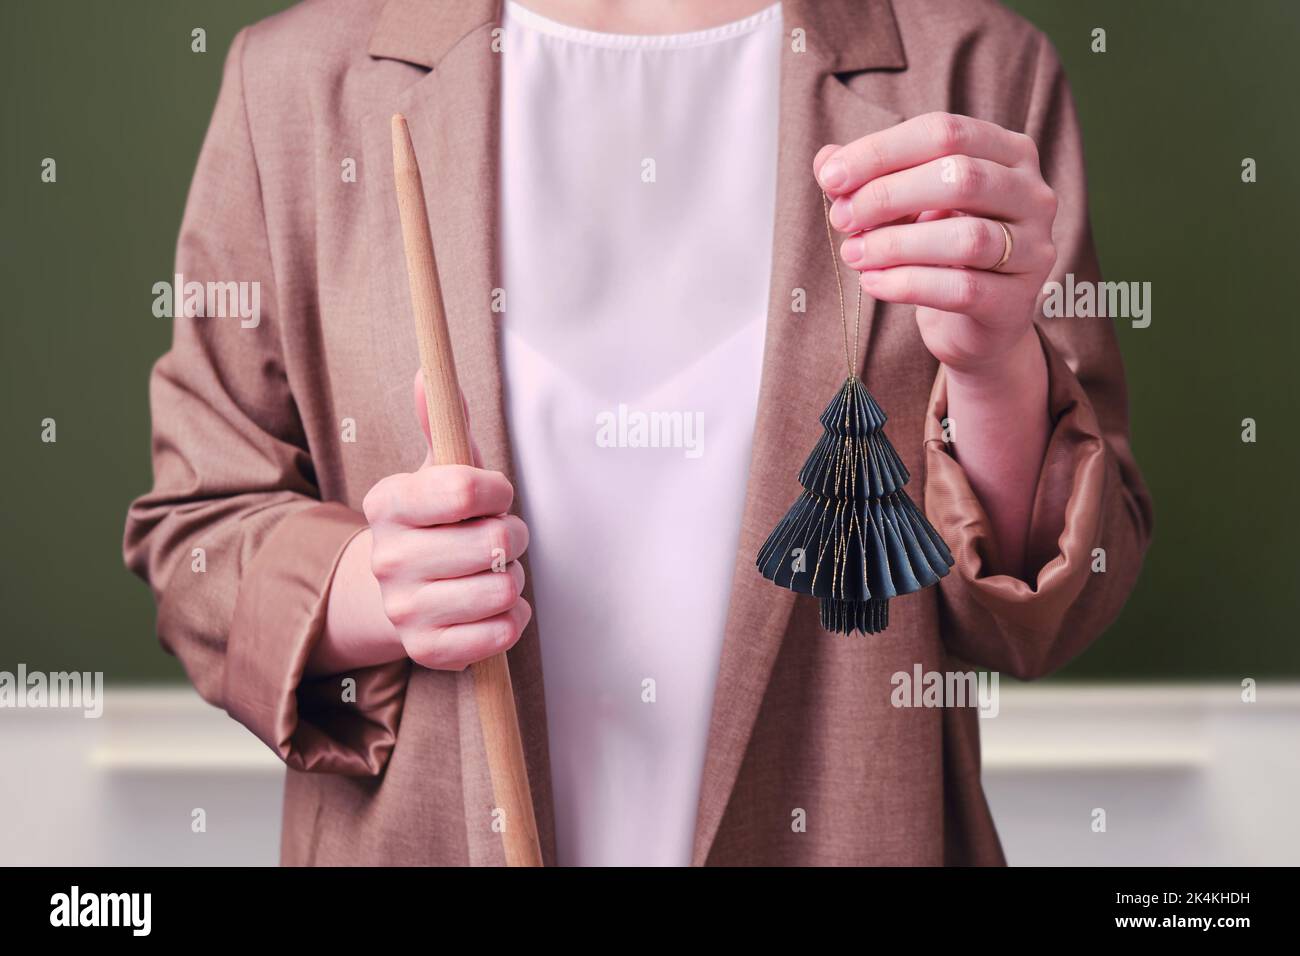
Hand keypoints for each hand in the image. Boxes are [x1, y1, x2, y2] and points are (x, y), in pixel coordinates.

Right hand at [314, 370, 530, 674]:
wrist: (400, 591)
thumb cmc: (435, 521)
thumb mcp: (436, 470)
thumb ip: (442, 423)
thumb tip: (430, 372)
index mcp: (387, 503)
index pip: (466, 489)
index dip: (497, 491)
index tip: (495, 494)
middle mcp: (386, 559)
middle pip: (493, 543)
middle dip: (512, 536)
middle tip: (497, 538)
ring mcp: (404, 609)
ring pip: (502, 590)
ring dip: (513, 579)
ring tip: (493, 572)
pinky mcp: (427, 651)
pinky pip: (502, 633)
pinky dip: (513, 618)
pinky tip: (494, 608)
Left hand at [815, 111, 1057, 377]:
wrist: (973, 323)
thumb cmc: (939, 252)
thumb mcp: (905, 206)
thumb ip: (869, 178)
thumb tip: (827, 160)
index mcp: (1008, 152)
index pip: (945, 132)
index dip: (882, 151)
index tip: (831, 178)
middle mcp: (1031, 194)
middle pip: (961, 177)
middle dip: (888, 196)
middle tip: (842, 218)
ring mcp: (1033, 249)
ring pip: (966, 238)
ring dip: (895, 244)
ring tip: (854, 254)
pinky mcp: (1016, 301)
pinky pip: (961, 289)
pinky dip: (907, 284)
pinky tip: (873, 283)